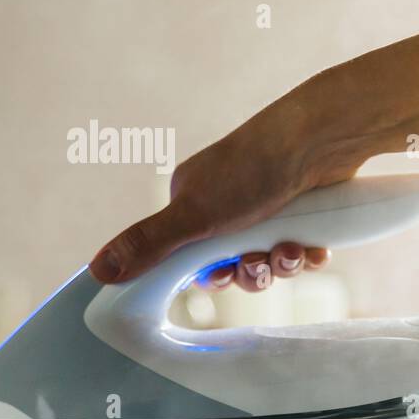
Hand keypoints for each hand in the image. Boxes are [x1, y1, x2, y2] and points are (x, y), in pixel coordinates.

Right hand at [88, 81, 373, 287]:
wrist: (320, 141)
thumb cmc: (253, 170)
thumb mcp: (193, 215)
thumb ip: (148, 244)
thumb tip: (98, 270)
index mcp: (194, 202)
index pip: (192, 259)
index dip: (211, 276)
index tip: (221, 276)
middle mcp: (230, 204)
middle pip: (236, 264)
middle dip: (251, 272)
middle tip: (259, 262)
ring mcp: (271, 208)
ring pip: (272, 260)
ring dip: (282, 264)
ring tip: (291, 250)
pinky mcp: (306, 212)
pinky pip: (304, 251)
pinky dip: (309, 254)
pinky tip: (315, 246)